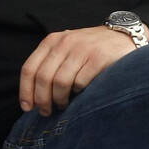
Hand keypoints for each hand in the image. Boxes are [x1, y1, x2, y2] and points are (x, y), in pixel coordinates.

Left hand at [18, 25, 148, 115]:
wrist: (122, 37)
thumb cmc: (90, 50)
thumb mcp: (66, 49)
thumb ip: (50, 64)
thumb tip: (33, 96)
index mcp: (52, 41)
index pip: (29, 68)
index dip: (25, 91)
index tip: (27, 108)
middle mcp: (65, 42)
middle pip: (43, 78)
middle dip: (42, 100)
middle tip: (46, 112)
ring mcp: (82, 49)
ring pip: (60, 82)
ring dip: (59, 100)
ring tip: (63, 105)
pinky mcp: (98, 58)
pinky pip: (80, 83)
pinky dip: (78, 93)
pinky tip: (81, 94)